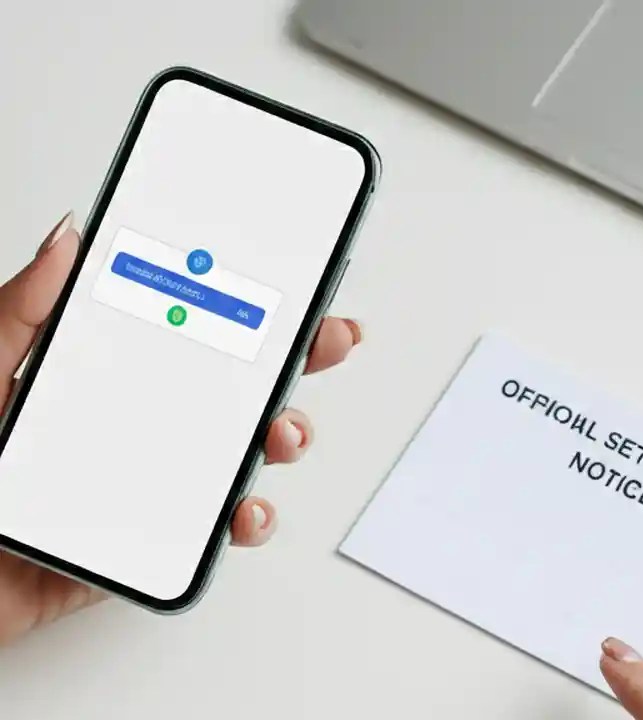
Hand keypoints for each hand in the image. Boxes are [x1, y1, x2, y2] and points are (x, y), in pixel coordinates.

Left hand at [0, 212, 363, 644]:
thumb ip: (24, 310)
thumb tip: (68, 239)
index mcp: (97, 374)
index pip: (185, 328)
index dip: (247, 303)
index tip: (294, 282)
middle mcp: (133, 424)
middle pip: (233, 385)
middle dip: (296, 360)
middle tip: (326, 341)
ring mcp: (147, 484)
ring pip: (239, 456)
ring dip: (283, 438)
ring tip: (281, 431)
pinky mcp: (147, 545)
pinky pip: (212, 534)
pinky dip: (244, 522)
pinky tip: (244, 507)